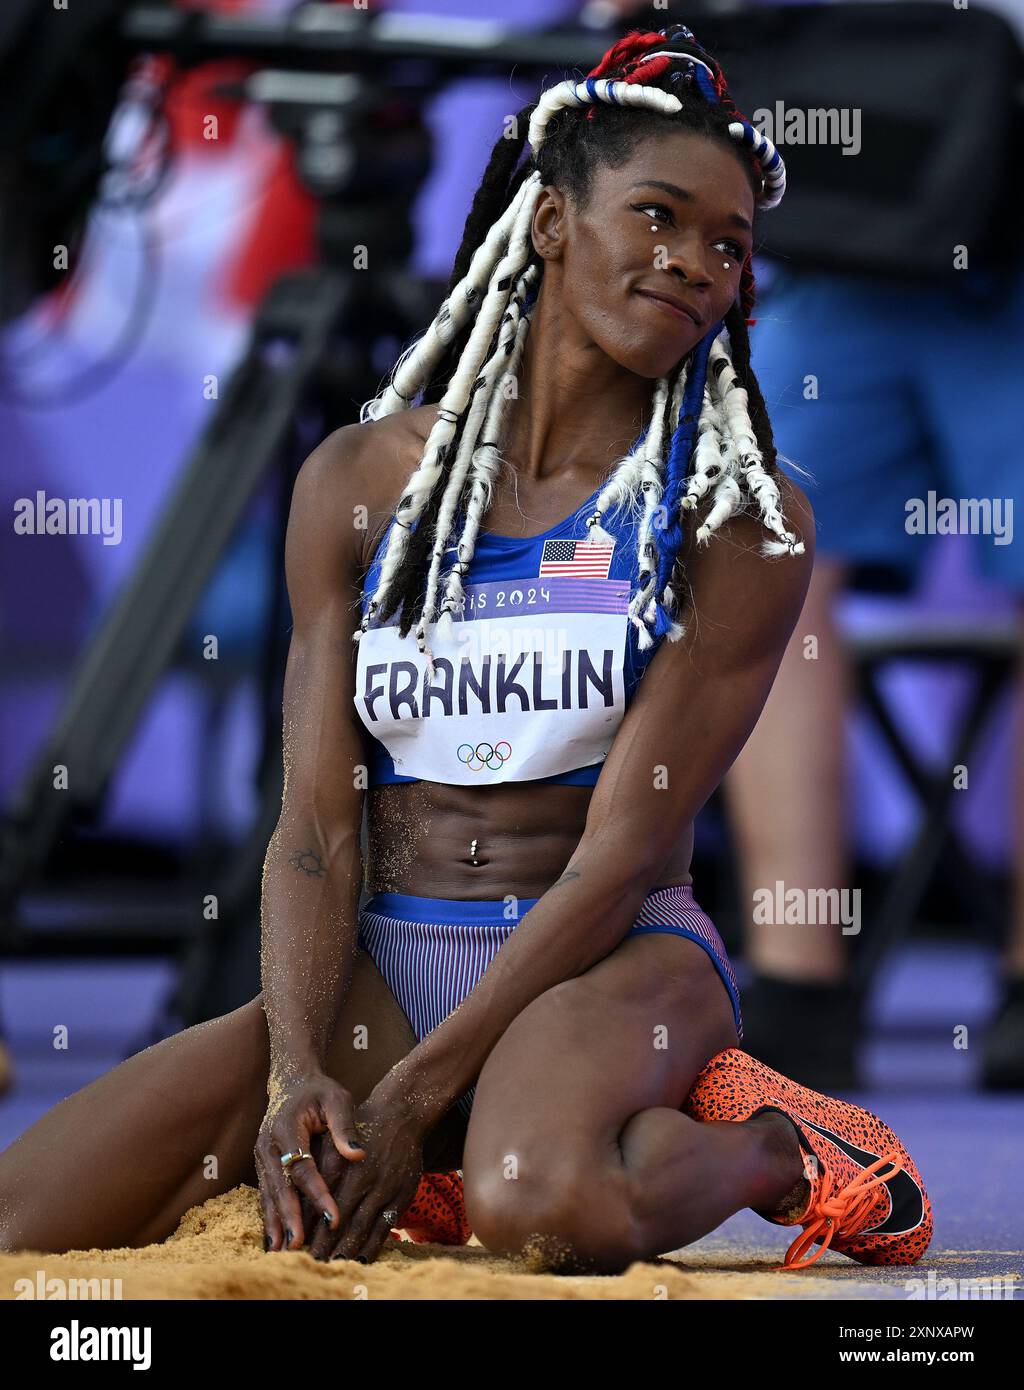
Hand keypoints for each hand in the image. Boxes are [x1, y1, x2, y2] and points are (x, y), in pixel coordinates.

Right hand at [255, 1070, 366, 1252]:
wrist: (292, 1082)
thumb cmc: (320, 1092)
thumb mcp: (337, 1100)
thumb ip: (345, 1127)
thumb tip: (358, 1155)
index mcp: (286, 1127)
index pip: (303, 1167)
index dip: (318, 1194)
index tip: (333, 1217)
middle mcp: (268, 1144)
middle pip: (280, 1186)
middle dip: (290, 1217)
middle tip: (300, 1245)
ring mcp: (261, 1156)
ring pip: (269, 1194)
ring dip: (276, 1223)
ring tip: (284, 1250)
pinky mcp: (262, 1166)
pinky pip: (267, 1194)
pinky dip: (271, 1217)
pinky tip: (276, 1240)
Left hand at [306, 1079, 428, 1263]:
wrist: (400, 1112)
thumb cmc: (359, 1127)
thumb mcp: (333, 1138)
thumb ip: (317, 1166)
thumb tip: (297, 1199)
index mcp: (341, 1162)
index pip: (319, 1200)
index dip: (308, 1224)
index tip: (296, 1243)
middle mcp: (363, 1176)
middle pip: (339, 1219)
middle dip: (325, 1244)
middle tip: (312, 1262)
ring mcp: (385, 1186)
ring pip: (362, 1226)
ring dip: (347, 1248)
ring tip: (333, 1264)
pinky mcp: (402, 1193)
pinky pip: (384, 1226)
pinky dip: (372, 1245)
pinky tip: (360, 1258)